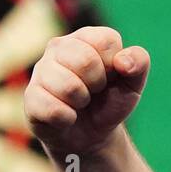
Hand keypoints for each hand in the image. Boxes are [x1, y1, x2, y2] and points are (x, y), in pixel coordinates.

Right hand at [24, 26, 149, 157]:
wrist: (91, 134)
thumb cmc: (109, 101)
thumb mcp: (133, 84)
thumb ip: (139, 63)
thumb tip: (123, 62)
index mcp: (87, 37)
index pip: (105, 40)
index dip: (114, 65)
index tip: (110, 76)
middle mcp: (60, 47)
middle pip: (85, 60)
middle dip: (97, 84)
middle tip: (94, 91)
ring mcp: (41, 70)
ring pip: (68, 86)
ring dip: (82, 102)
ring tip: (79, 102)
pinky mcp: (31, 96)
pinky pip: (53, 109)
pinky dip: (67, 118)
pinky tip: (67, 117)